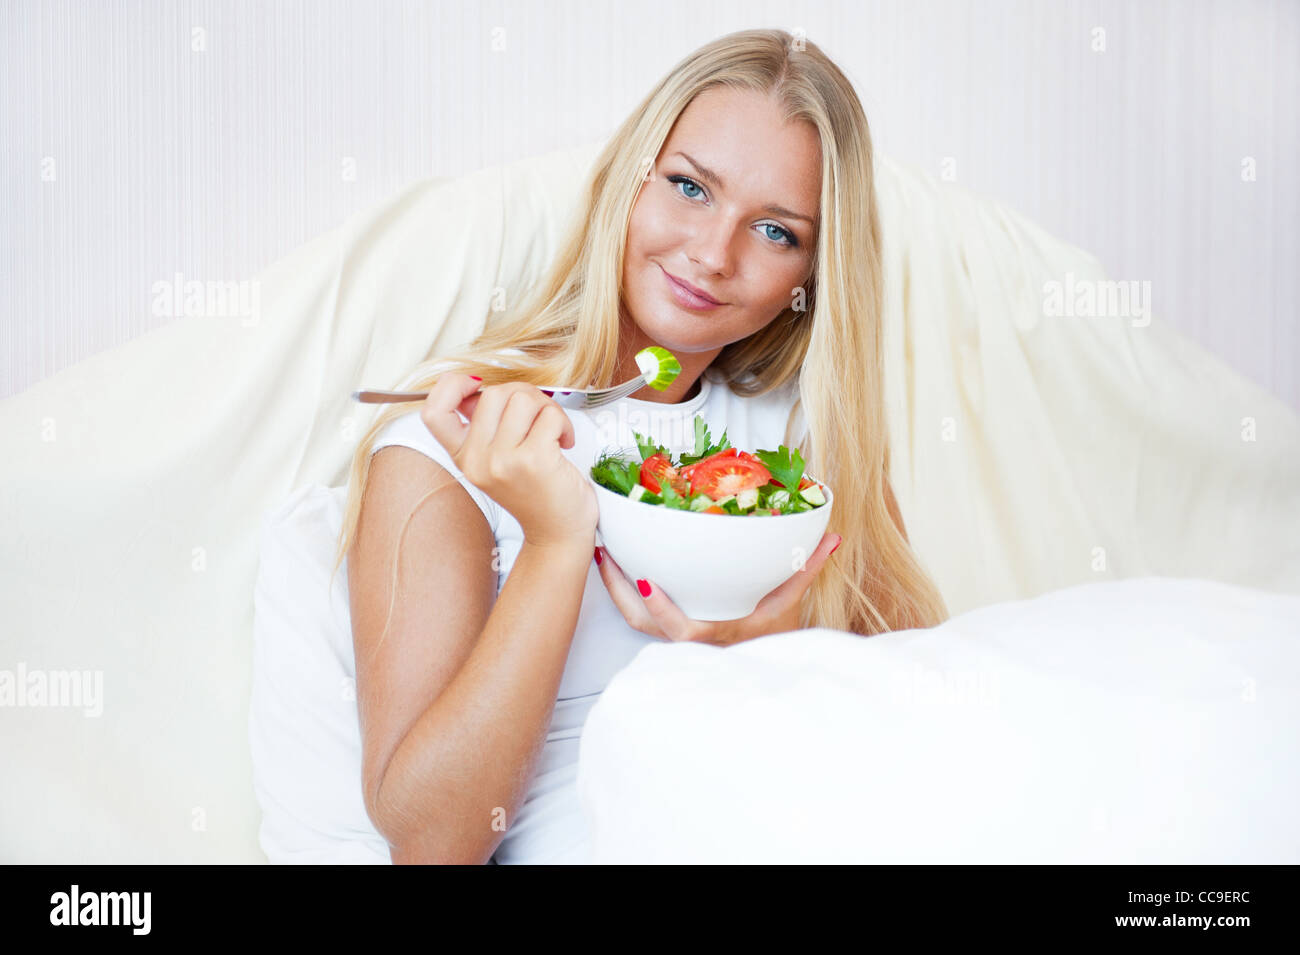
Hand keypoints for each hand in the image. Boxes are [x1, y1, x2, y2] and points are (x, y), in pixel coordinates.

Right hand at [420, 374, 597, 547]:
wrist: (556, 533)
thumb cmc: (535, 493)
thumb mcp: (495, 462)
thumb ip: (484, 426)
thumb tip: (478, 388)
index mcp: (464, 456)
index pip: (433, 412)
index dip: (450, 385)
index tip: (474, 384)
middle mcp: (478, 460)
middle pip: (493, 393)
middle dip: (524, 395)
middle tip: (539, 416)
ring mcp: (503, 460)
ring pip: (523, 398)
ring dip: (547, 408)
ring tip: (553, 431)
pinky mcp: (533, 459)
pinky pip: (549, 415)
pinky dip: (563, 423)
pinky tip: (563, 441)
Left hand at [593, 532, 841, 645]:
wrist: (762, 669)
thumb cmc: (773, 636)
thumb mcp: (791, 602)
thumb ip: (807, 570)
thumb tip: (832, 538)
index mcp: (719, 634)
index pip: (684, 630)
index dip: (662, 610)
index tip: (646, 580)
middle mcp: (692, 641)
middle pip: (643, 623)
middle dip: (620, 591)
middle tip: (607, 554)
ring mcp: (675, 640)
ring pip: (634, 620)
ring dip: (615, 588)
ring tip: (604, 553)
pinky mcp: (666, 633)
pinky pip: (637, 615)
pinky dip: (623, 592)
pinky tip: (615, 564)